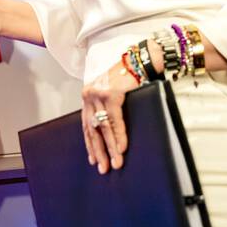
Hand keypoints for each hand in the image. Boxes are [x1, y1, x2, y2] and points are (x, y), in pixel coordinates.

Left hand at [81, 54, 142, 174]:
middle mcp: (90, 95)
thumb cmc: (127, 76)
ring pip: (104, 128)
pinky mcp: (112, 94)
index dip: (90, 144)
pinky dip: (119, 136)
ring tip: (116, 163)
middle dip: (99, 151)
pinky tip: (121, 148)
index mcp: (88, 96)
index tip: (93, 159)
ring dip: (111, 148)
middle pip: (93, 129)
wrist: (139, 58)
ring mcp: (99, 94)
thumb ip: (106, 108)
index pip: (87, 125)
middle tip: (103, 168)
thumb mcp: (111, 92)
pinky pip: (115, 120)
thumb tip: (108, 131)